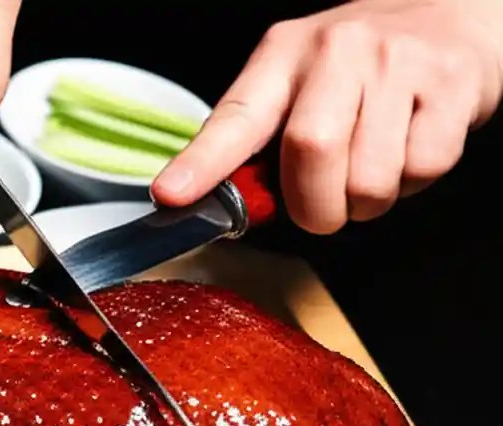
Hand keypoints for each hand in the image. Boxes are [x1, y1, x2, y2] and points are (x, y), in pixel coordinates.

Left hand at [152, 0, 502, 233]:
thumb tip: (222, 203)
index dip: (202, 162)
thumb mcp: (298, 83)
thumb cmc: (360, 67)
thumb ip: (261, 143)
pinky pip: (422, 170)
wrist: (453, 17)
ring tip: (370, 170)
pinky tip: (408, 150)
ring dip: (365, 202)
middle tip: (321, 209)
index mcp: (285, 54)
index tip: (171, 195)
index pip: (236, 116)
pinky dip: (412, 184)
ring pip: (370, 178)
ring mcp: (400, 64)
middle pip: (311, 151)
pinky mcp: (452, 88)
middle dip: (313, 205)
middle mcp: (340, 50)